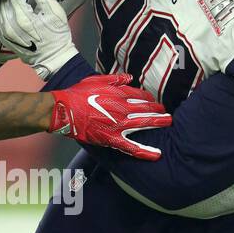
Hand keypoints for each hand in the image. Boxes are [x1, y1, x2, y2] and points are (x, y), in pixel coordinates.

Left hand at [0, 0, 76, 80]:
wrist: (53, 58)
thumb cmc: (57, 34)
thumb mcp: (54, 10)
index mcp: (23, 19)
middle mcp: (10, 27)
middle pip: (5, 2)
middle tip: (25, 1)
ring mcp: (5, 35)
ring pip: (0, 11)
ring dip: (8, 7)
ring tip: (20, 10)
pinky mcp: (3, 40)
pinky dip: (5, 17)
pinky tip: (15, 19)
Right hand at [49, 73, 171, 160]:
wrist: (64, 110)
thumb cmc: (77, 94)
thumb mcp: (97, 79)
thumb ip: (115, 78)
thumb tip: (130, 77)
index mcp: (119, 93)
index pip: (140, 95)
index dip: (149, 97)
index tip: (152, 100)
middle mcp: (122, 108)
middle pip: (146, 108)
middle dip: (158, 110)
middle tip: (167, 112)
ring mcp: (118, 124)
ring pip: (144, 124)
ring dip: (158, 122)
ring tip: (169, 123)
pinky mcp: (112, 138)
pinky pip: (131, 146)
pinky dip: (145, 151)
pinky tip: (157, 155)